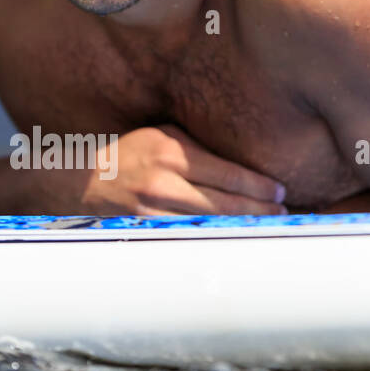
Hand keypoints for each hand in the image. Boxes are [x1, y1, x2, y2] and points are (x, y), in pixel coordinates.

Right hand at [73, 124, 286, 215]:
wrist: (86, 181)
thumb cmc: (132, 154)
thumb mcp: (163, 135)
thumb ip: (198, 146)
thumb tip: (243, 160)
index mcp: (172, 152)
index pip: (229, 173)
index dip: (260, 186)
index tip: (279, 191)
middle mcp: (163, 181)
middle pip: (226, 202)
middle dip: (259, 209)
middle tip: (283, 212)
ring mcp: (154, 209)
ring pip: (211, 222)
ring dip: (242, 225)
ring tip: (266, 225)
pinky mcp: (147, 228)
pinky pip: (190, 234)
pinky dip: (215, 235)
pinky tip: (232, 234)